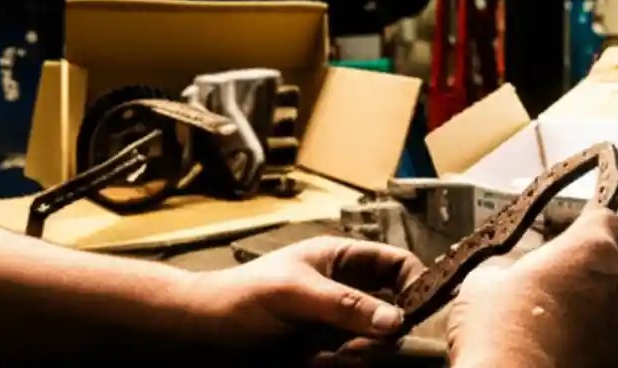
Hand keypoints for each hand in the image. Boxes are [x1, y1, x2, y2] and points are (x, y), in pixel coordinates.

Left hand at [191, 236, 424, 346]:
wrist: (200, 331)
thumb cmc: (242, 297)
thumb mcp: (296, 294)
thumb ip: (346, 305)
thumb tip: (396, 321)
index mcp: (343, 259)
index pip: (397, 264)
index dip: (415, 283)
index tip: (417, 312)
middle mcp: (346, 289)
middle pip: (393, 307)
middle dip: (384, 330)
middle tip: (365, 346)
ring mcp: (337, 321)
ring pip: (375, 340)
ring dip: (360, 353)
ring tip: (329, 358)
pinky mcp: (325, 350)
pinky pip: (352, 359)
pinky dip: (343, 364)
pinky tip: (316, 364)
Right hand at [446, 206, 617, 367]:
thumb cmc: (499, 328)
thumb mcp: (485, 282)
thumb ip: (513, 268)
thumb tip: (512, 277)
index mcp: (592, 249)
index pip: (605, 220)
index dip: (587, 226)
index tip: (570, 236)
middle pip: (608, 268)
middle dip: (582, 276)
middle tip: (546, 291)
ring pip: (612, 308)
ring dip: (590, 312)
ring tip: (550, 330)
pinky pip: (611, 343)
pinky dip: (592, 345)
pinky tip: (561, 354)